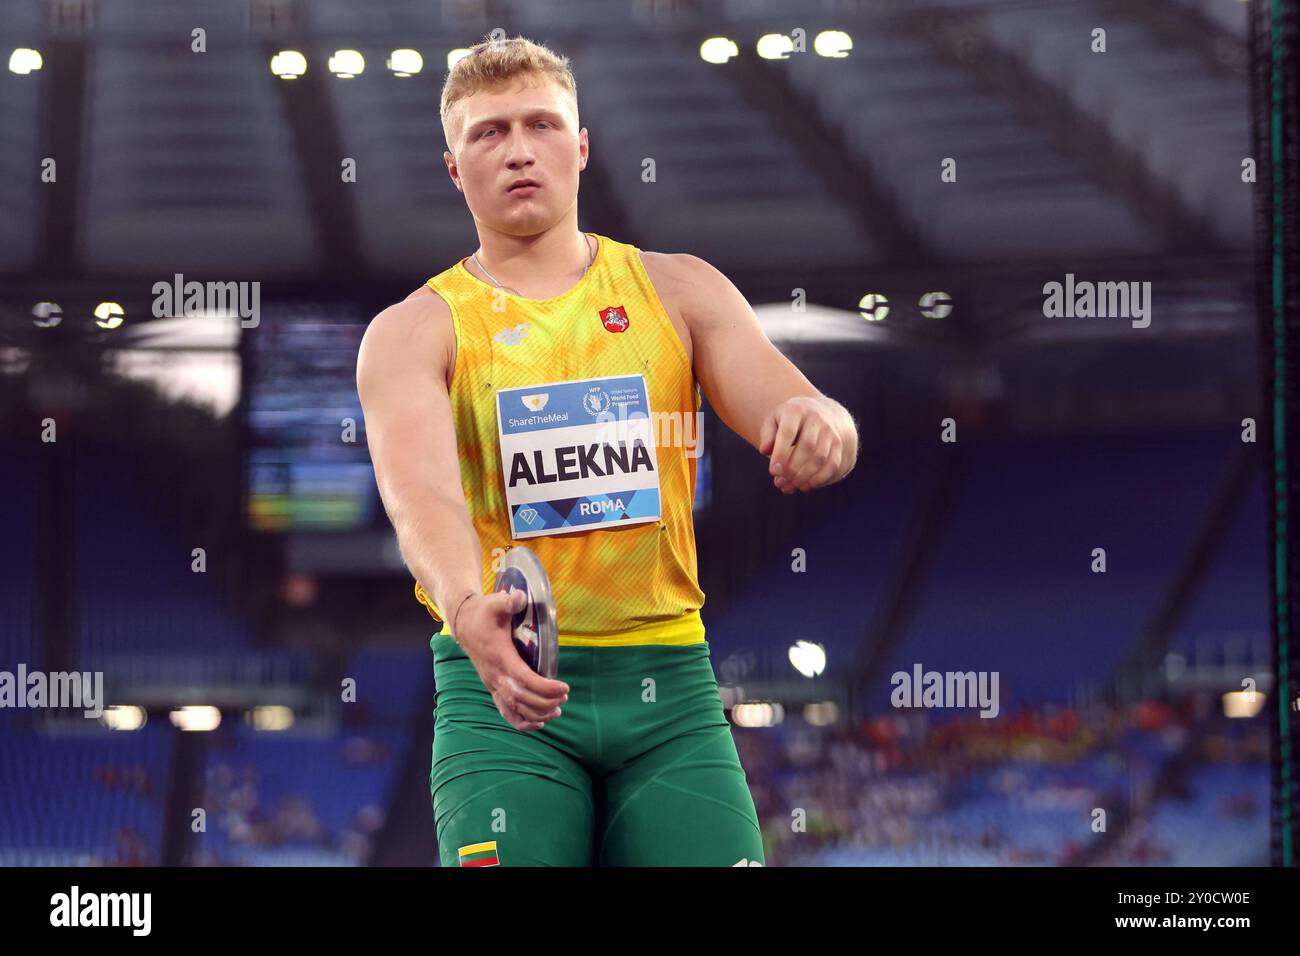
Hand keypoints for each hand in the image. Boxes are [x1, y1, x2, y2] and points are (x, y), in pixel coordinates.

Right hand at [453, 589, 569, 731]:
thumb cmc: (484, 613)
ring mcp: (492, 684)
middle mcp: (495, 675)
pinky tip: (539, 723)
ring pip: (514, 709)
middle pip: (521, 699)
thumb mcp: (495, 603)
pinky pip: (505, 711)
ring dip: (537, 714)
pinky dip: (521, 722)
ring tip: (558, 710)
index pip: (523, 680)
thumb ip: (509, 601)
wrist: (464, 623)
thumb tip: (521, 597)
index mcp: (500, 657)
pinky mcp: (492, 687)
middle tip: (565, 696)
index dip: (544, 687)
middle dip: (545, 702)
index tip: (564, 687)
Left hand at [758, 396, 846, 493]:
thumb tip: (765, 450)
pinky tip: (804, 487)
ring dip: (804, 476)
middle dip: (792, 468)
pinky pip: (831, 465)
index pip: (789, 432)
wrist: (822, 414)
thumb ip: (768, 435)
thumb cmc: (790, 421)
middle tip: (779, 481)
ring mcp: (830, 432)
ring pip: (820, 458)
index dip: (781, 453)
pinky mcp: (838, 446)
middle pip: (807, 446)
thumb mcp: (775, 421)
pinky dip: (818, 479)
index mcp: (797, 410)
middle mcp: (817, 419)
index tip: (773, 471)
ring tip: (789, 486)